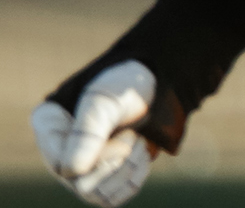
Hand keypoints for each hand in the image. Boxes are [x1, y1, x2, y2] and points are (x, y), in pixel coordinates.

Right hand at [30, 61, 156, 206]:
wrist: (155, 86)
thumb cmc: (125, 87)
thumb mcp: (107, 101)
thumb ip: (88, 131)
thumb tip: (72, 171)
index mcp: (49, 126)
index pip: (62, 163)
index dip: (99, 157)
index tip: (127, 134)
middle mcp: (59, 150)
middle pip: (80, 183)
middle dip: (116, 161)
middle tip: (134, 134)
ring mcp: (79, 166)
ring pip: (97, 194)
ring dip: (128, 169)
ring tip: (139, 140)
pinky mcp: (101, 178)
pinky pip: (113, 197)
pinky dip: (134, 179)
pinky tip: (143, 154)